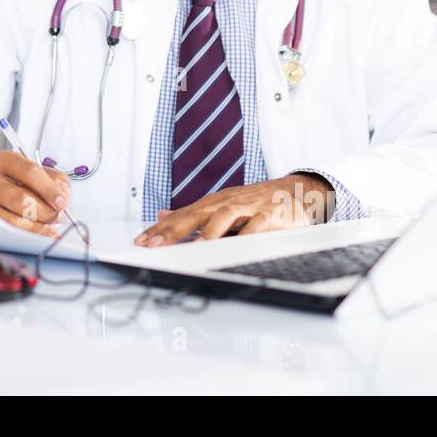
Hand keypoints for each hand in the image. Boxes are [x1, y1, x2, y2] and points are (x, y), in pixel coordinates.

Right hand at [0, 150, 71, 237]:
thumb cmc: (15, 183)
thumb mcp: (36, 174)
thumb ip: (54, 181)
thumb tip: (62, 197)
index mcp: (4, 160)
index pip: (29, 172)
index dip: (49, 189)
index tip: (63, 202)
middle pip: (21, 199)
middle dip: (45, 212)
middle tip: (58, 217)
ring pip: (13, 220)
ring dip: (38, 226)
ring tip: (51, 226)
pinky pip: (6, 232)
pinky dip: (28, 235)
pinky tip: (40, 233)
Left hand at [133, 174, 331, 246]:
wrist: (295, 191)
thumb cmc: (254, 202)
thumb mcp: (221, 205)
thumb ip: (192, 213)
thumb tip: (162, 215)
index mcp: (214, 203)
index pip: (182, 215)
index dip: (161, 228)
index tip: (142, 241)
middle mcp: (227, 203)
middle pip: (197, 214)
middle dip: (175, 229)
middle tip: (155, 243)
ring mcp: (249, 208)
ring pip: (225, 215)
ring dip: (210, 230)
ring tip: (195, 245)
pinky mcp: (270, 215)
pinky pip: (257, 224)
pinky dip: (247, 233)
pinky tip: (238, 243)